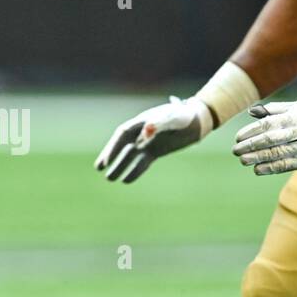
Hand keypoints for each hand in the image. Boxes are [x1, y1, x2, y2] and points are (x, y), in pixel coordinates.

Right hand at [95, 96, 212, 182]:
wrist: (196, 121)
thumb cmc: (185, 116)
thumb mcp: (174, 117)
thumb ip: (161, 123)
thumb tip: (146, 130)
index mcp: (143, 121)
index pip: (123, 134)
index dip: (114, 146)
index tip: (108, 158)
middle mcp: (142, 132)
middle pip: (122, 145)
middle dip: (111, 156)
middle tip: (100, 168)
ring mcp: (148, 142)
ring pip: (130, 156)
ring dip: (119, 166)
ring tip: (110, 179)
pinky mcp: (155, 151)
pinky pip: (142, 162)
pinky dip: (135, 171)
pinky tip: (126, 180)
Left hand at [233, 101, 296, 175]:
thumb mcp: (294, 108)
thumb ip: (271, 109)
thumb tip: (250, 111)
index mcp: (291, 118)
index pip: (267, 125)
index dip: (250, 132)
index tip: (238, 137)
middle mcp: (296, 133)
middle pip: (269, 140)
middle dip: (250, 146)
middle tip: (236, 150)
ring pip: (275, 154)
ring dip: (257, 158)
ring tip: (243, 160)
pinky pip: (285, 165)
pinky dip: (270, 168)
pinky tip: (257, 169)